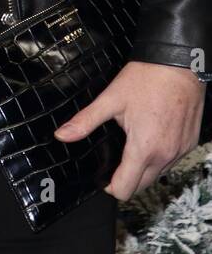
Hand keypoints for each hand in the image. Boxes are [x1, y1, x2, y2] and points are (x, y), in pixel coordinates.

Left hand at [54, 59, 207, 199]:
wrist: (179, 63)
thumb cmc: (146, 78)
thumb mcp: (111, 99)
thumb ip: (86, 121)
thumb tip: (62, 135)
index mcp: (144, 148)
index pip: (126, 190)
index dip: (111, 187)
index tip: (104, 177)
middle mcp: (165, 155)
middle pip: (142, 186)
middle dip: (126, 180)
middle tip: (115, 162)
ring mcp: (180, 150)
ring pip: (159, 174)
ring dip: (144, 169)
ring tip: (132, 147)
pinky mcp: (190, 143)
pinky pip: (172, 160)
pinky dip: (160, 157)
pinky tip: (151, 139)